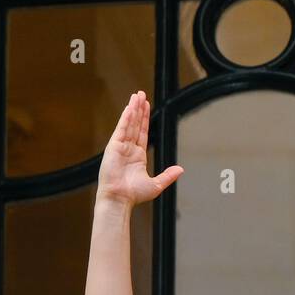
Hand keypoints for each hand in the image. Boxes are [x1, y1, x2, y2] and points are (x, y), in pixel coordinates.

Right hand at [97, 90, 183, 205]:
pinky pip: (121, 129)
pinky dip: (125, 118)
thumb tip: (181, 169)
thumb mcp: (156, 184)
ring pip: (128, 123)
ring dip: (132, 109)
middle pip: (135, 124)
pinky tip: (129, 108)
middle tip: (140, 95)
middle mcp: (128, 149)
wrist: (120, 199)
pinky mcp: (114, 146)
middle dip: (138, 109)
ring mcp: (120, 146)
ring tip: (136, 96)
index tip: (146, 106)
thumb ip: (168, 175)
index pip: (142, 132)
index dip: (144, 119)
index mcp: (137, 156)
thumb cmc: (133, 194)